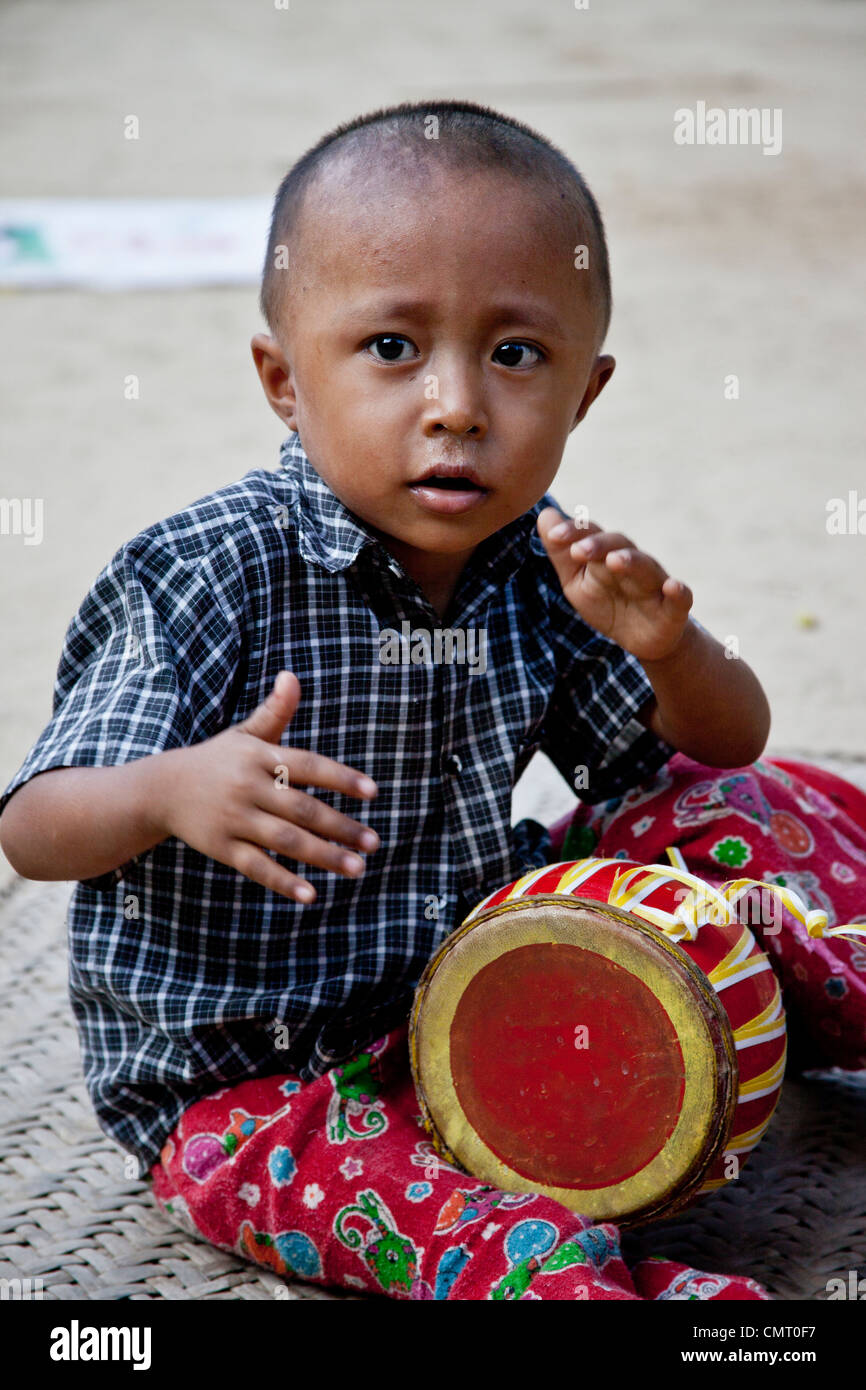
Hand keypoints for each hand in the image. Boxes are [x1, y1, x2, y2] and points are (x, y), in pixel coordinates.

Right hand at [157, 671, 379, 901]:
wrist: (161, 789)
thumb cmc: (217, 761)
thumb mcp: (244, 735)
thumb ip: (275, 712)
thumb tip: (292, 676)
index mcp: (258, 757)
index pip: (307, 765)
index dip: (340, 778)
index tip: (373, 792)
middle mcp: (248, 787)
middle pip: (302, 808)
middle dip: (341, 827)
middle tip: (374, 842)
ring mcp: (234, 818)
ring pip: (284, 841)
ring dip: (323, 856)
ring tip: (357, 868)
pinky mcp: (222, 847)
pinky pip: (257, 867)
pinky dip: (284, 881)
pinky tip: (311, 895)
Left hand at [537, 507, 692, 661]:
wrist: (642, 639)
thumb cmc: (607, 601)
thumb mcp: (577, 582)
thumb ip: (561, 553)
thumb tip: (544, 516)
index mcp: (607, 555)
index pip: (591, 536)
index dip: (574, 532)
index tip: (554, 535)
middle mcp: (633, 563)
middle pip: (618, 545)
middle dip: (598, 545)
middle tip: (578, 550)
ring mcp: (655, 584)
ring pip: (646, 567)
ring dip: (631, 562)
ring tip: (614, 561)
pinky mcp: (674, 609)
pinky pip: (681, 597)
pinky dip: (679, 592)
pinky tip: (673, 587)